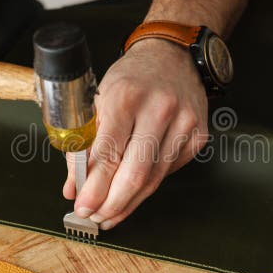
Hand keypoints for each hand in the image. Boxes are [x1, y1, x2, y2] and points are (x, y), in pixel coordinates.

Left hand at [63, 38, 208, 228]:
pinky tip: (133, 193)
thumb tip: (74, 186)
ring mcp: (184, 123)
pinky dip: (148, 186)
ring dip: (129, 202)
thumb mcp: (98, 100)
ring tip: (109, 214)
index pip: (108, 153)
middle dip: (111, 203)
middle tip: (94, 216)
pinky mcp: (198, 135)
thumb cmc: (131, 78)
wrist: (171, 56)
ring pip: (154, 178)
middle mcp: (159, 108)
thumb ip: (84, 144)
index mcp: (126, 96)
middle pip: (135, 172)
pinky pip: (169, 171)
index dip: (94, 187)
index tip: (81, 205)